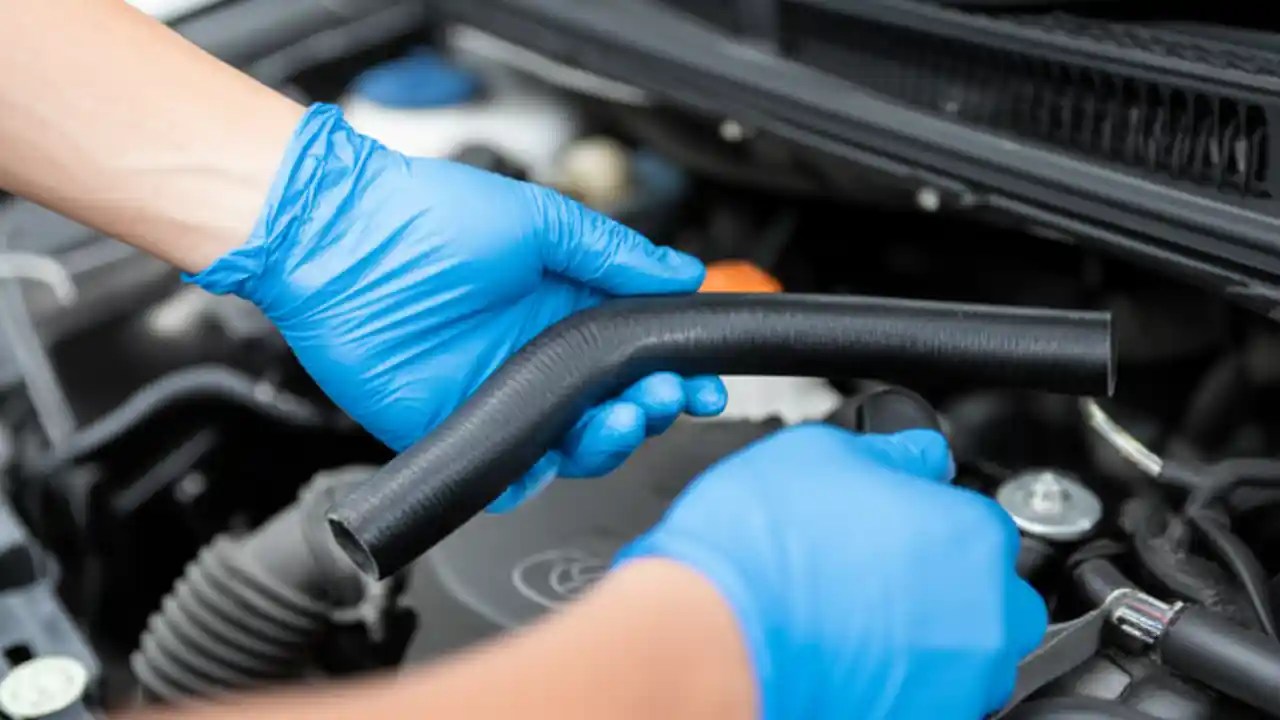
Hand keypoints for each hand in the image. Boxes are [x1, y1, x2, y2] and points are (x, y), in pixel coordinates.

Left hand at [188, 103, 726, 507]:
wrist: (339, 240)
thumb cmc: (427, 216)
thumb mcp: (541, 222)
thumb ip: (614, 255)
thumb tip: (683, 271)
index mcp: (561, 306)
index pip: (634, 353)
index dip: (674, 369)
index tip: (704, 378)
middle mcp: (533, 356)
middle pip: (614, 405)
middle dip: (654, 407)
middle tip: (669, 394)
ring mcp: (497, 395)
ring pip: (573, 445)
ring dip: (612, 438)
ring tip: (624, 414)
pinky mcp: (455, 429)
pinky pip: (509, 472)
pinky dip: (541, 472)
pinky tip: (561, 450)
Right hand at [617, 425, 1046, 719]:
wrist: (709, 639)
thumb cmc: (755, 549)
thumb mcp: (818, 454)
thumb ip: (892, 452)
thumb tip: (918, 455)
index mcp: (973, 535)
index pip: (979, 522)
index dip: (928, 522)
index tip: (889, 531)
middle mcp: (988, 615)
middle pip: (991, 598)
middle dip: (946, 589)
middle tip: (873, 580)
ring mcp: (962, 685)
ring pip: (965, 659)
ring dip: (928, 642)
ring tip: (853, 627)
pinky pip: (927, 699)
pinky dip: (899, 686)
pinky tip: (846, 663)